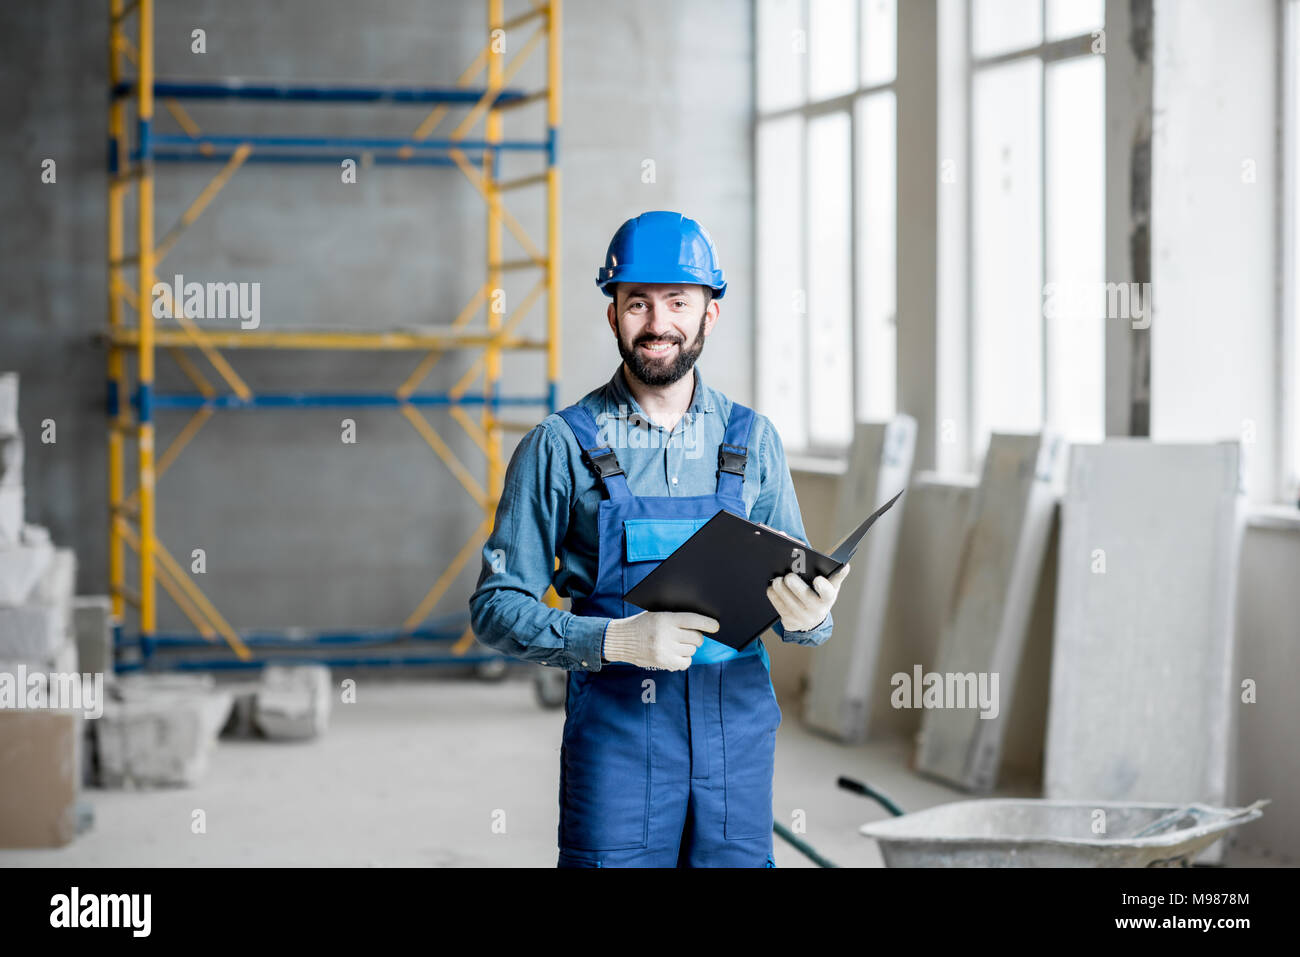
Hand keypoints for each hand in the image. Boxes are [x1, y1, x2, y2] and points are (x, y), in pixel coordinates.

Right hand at [602, 611, 720, 670]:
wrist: (621, 640)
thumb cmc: (641, 624)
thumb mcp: (655, 614)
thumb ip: (675, 617)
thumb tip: (701, 623)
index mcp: (665, 619)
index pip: (693, 620)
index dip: (707, 623)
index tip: (716, 626)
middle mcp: (666, 634)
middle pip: (696, 637)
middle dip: (696, 637)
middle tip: (690, 636)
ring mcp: (664, 650)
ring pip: (691, 650)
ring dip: (688, 648)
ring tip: (676, 644)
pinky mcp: (663, 663)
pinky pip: (685, 662)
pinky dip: (684, 659)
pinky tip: (676, 654)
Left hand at [766, 564, 849, 632]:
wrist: (812, 619)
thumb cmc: (821, 596)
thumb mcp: (831, 586)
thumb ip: (835, 573)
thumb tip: (844, 564)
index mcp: (828, 597)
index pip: (828, 592)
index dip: (823, 587)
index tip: (818, 579)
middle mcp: (817, 609)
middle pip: (805, 596)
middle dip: (795, 585)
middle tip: (788, 576)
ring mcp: (803, 617)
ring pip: (789, 602)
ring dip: (781, 589)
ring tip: (777, 580)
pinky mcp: (790, 621)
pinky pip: (779, 607)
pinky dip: (774, 596)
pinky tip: (772, 588)